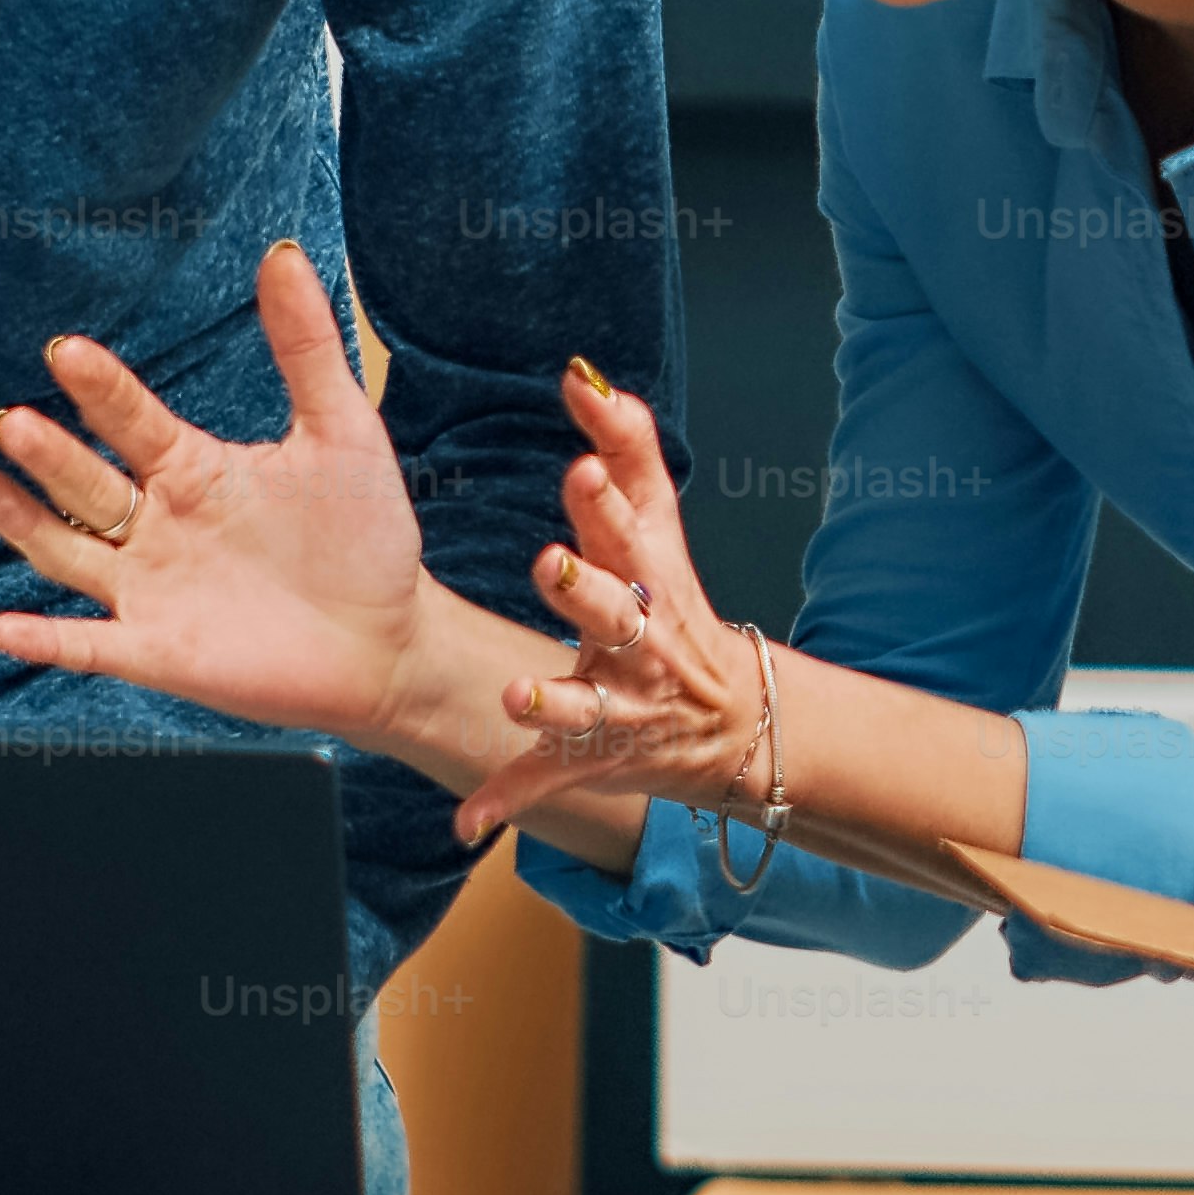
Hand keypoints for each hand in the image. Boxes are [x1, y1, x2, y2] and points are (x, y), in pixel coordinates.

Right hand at [0, 240, 443, 736]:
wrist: (389, 640)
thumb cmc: (363, 536)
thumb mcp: (341, 432)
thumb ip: (306, 347)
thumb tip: (284, 254)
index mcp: (193, 469)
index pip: (133, 420)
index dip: (102, 388)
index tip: (66, 350)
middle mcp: (158, 525)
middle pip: (87, 483)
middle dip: (49, 452)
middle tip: (11, 419)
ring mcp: (149, 589)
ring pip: (67, 551)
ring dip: (23, 524)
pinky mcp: (156, 652)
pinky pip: (85, 646)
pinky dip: (42, 640)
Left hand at [449, 351, 765, 847]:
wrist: (726, 716)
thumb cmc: (672, 602)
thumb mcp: (659, 524)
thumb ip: (625, 446)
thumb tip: (584, 375)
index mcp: (646, 575)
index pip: (629, 528)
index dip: (606, 501)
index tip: (580, 467)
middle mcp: (638, 641)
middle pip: (615, 612)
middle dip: (585, 590)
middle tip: (550, 563)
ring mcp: (619, 704)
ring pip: (586, 705)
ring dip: (553, 700)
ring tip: (517, 694)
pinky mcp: (594, 757)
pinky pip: (547, 780)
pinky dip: (508, 799)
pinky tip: (466, 819)